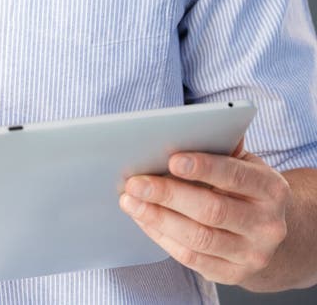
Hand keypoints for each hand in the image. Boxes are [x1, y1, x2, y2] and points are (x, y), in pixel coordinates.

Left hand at [119, 142, 290, 285]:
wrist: (268, 234)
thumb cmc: (245, 187)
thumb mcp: (245, 164)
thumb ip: (222, 147)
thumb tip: (189, 127)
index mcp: (271, 189)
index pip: (234, 175)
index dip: (203, 168)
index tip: (171, 160)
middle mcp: (267, 225)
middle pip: (211, 210)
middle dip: (168, 194)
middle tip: (134, 182)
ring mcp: (251, 254)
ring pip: (198, 238)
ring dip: (158, 218)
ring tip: (130, 202)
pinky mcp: (232, 275)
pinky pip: (191, 258)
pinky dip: (162, 237)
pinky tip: (144, 220)